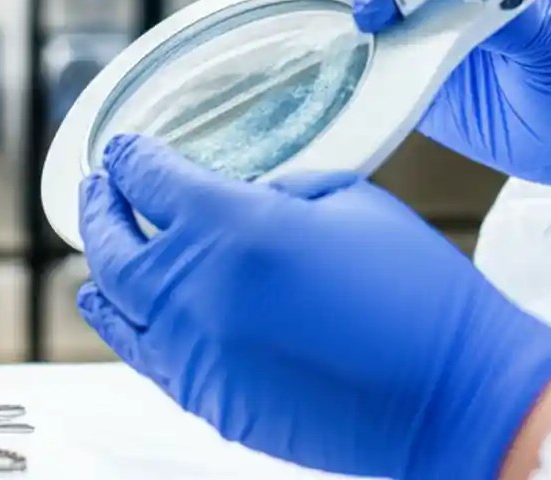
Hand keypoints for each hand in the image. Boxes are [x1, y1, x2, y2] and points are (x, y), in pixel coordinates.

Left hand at [77, 134, 550, 478]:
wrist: (454, 394)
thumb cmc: (416, 292)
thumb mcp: (350, 200)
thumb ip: (276, 191)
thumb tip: (238, 200)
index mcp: (231, 226)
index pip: (149, 178)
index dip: (130, 157)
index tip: (123, 149)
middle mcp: (196, 290)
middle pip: (112, 243)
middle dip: (100, 208)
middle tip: (98, 188)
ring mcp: (196, 352)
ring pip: (116, 306)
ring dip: (102, 270)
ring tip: (96, 255)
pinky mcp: (209, 400)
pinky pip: (146, 355)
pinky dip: (125, 326)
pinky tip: (119, 311)